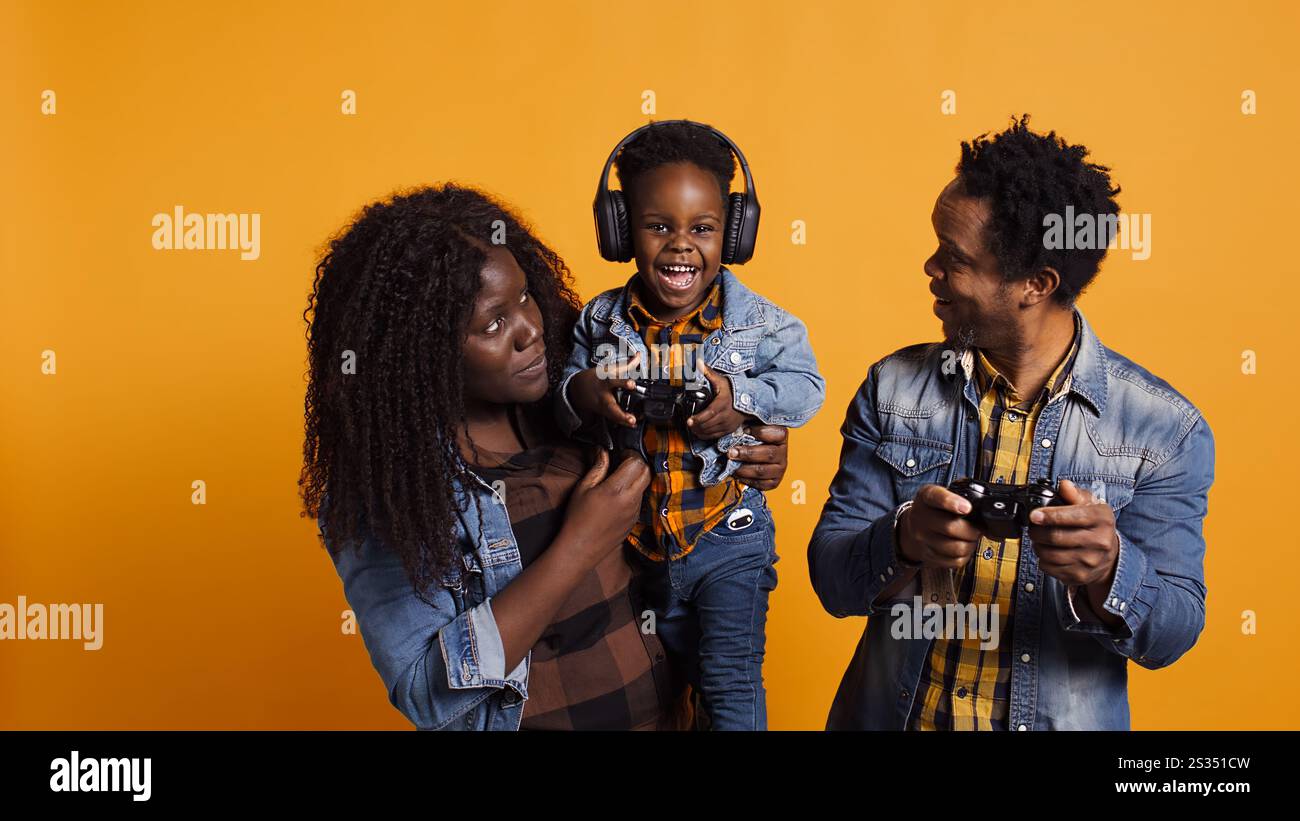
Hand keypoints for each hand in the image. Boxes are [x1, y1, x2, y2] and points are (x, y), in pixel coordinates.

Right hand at [557, 449, 650, 566]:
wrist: (581, 548)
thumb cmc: (577, 518)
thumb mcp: (583, 488)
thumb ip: (597, 467)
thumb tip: (602, 450)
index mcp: (617, 490)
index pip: (637, 463)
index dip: (629, 455)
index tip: (618, 455)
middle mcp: (630, 500)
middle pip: (646, 472)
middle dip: (637, 464)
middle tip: (621, 463)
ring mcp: (635, 511)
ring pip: (645, 485)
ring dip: (636, 478)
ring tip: (618, 480)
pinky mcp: (634, 520)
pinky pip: (640, 499)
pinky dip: (634, 491)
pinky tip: (618, 496)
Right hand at [569, 354, 641, 428]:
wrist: (578, 389)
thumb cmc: (597, 378)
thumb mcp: (608, 369)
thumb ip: (626, 364)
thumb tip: (639, 355)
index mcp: (604, 381)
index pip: (613, 381)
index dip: (623, 382)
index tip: (632, 384)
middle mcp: (603, 395)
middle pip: (610, 405)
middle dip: (620, 412)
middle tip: (632, 418)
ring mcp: (603, 406)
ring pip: (612, 415)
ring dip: (622, 419)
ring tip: (633, 422)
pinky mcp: (604, 412)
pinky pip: (613, 418)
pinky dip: (622, 421)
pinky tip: (632, 424)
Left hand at [686, 361, 749, 439]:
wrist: (749, 401)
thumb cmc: (733, 390)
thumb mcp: (720, 380)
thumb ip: (708, 372)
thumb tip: (698, 363)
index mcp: (723, 403)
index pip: (709, 413)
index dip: (698, 419)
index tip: (689, 421)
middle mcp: (726, 416)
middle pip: (707, 425)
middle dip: (695, 426)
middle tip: (687, 423)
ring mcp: (728, 424)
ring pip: (710, 431)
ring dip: (699, 431)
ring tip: (691, 427)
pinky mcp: (729, 430)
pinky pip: (715, 436)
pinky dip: (705, 435)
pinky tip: (698, 432)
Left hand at [728, 424, 787, 490]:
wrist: (751, 455)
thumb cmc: (749, 437)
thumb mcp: (750, 426)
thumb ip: (746, 424)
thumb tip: (736, 425)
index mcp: (781, 436)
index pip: (778, 434)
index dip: (760, 432)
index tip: (745, 430)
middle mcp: (782, 453)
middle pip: (769, 454)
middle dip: (748, 453)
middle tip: (732, 452)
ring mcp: (779, 469)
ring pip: (762, 470)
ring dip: (744, 468)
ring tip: (731, 464)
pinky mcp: (773, 481)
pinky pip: (760, 484)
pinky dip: (746, 479)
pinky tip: (736, 473)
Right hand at [897, 484, 982, 568]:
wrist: (912, 529)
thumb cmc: (933, 510)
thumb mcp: (939, 494)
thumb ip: (958, 495)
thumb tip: (981, 509)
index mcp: (926, 496)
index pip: (936, 497)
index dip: (952, 502)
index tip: (966, 507)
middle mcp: (920, 517)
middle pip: (951, 527)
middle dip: (973, 530)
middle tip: (978, 528)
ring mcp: (923, 539)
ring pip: (957, 548)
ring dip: (970, 544)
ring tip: (970, 538)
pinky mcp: (929, 556)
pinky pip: (955, 561)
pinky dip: (965, 555)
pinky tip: (962, 547)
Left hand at [1028, 479, 1119, 589]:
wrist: (1110, 557)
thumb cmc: (1096, 526)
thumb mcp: (1091, 505)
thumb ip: (1075, 494)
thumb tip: (1064, 485)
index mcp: (1102, 519)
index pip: (1072, 516)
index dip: (1049, 515)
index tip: (1034, 515)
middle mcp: (1100, 541)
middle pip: (1057, 537)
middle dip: (1037, 532)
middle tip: (1033, 528)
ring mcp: (1090, 561)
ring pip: (1051, 555)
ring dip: (1037, 546)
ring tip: (1038, 540)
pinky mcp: (1080, 576)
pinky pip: (1051, 568)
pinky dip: (1042, 560)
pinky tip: (1047, 553)